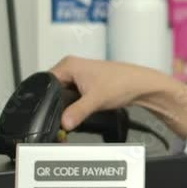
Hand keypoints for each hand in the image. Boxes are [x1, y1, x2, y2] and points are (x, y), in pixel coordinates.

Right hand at [50, 56, 186, 138]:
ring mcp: (79, 76)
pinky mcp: (86, 84)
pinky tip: (82, 110)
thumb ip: (76, 113)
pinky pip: (73, 96)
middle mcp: (72, 67)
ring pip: (63, 94)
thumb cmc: (123, 83)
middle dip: (57, 104)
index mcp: (68, 64)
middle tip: (64, 114)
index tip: (48, 112)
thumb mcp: (95, 100)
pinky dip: (76, 105)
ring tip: (78, 110)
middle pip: (53, 90)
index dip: (46, 99)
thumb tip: (63, 123)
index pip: (45, 82)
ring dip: (68, 105)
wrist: (141, 86)